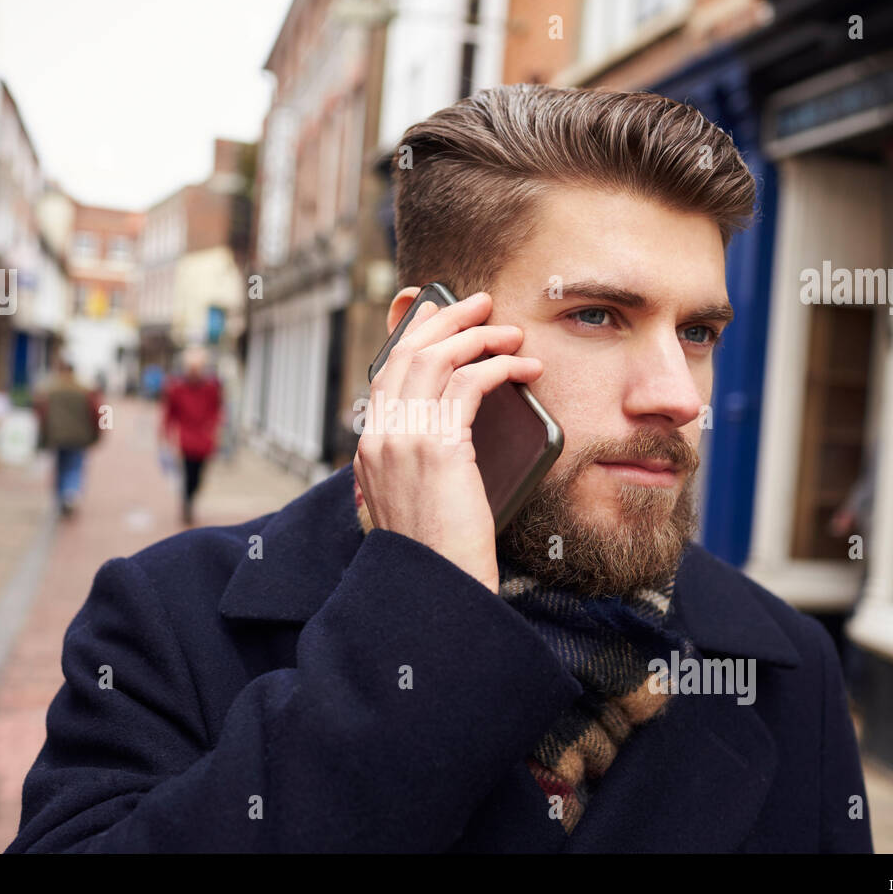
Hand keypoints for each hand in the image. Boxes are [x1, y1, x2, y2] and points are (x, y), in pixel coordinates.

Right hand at [353, 290, 542, 592]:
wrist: (437, 590)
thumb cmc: (440, 556)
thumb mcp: (417, 504)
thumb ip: (422, 466)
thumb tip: (453, 435)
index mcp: (370, 450)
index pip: (387, 373)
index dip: (414, 336)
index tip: (439, 316)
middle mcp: (379, 438)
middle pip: (408, 352)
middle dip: (446, 318)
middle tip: (480, 303)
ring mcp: (403, 440)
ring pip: (436, 358)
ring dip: (479, 335)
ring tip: (511, 332)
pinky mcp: (437, 447)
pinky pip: (467, 382)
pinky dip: (498, 365)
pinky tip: (522, 367)